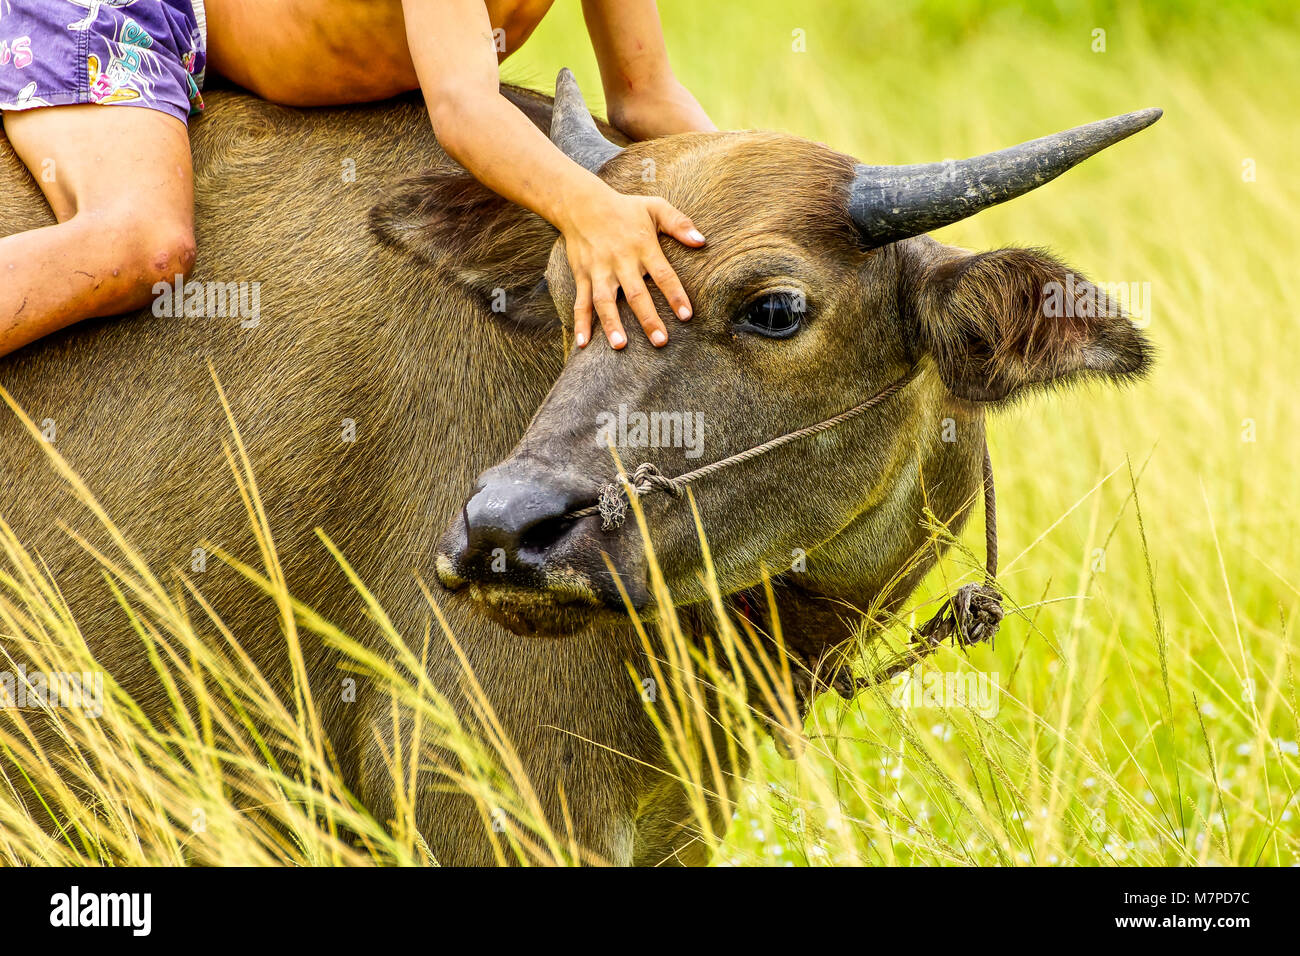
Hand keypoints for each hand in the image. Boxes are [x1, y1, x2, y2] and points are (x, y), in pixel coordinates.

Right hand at [560, 188, 704, 348]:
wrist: (581, 203)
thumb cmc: (624, 208)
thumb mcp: (655, 207)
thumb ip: (679, 223)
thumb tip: (702, 241)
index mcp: (642, 247)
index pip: (663, 274)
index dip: (675, 295)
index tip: (687, 316)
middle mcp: (620, 261)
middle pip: (636, 294)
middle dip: (648, 319)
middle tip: (661, 342)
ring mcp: (599, 270)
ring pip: (605, 301)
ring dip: (612, 324)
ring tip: (621, 345)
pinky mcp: (582, 276)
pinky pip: (581, 302)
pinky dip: (581, 323)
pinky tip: (584, 343)